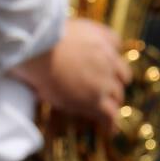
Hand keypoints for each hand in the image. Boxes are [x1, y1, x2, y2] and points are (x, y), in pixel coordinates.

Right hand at [11, 17, 132, 127]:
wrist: (40, 52)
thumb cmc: (38, 40)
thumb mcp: (58, 29)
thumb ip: (65, 36)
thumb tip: (51, 43)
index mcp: (99, 36)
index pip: (115, 43)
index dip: (109, 55)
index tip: (104, 61)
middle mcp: (107, 57)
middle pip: (121, 73)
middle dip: (114, 81)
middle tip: (104, 90)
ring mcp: (104, 80)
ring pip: (117, 95)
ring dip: (112, 102)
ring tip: (107, 112)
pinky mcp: (96, 99)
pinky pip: (110, 115)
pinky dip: (111, 124)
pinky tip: (109, 131)